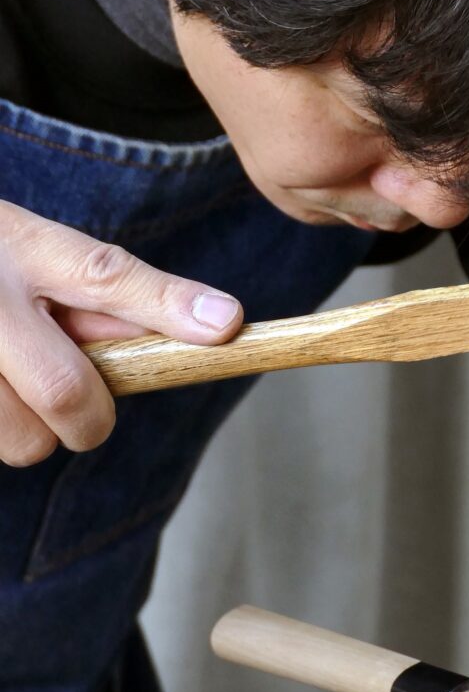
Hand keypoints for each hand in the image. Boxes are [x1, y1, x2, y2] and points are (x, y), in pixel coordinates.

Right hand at [0, 200, 242, 466]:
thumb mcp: (40, 254)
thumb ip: (114, 295)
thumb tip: (211, 326)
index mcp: (24, 249)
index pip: (105, 276)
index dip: (166, 305)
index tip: (223, 326)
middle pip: (65, 395)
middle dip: (87, 417)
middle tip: (75, 400)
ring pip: (21, 442)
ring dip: (27, 430)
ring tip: (5, 381)